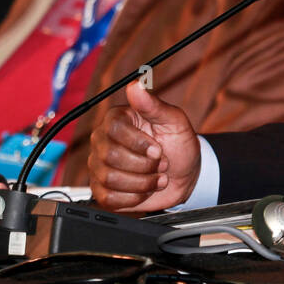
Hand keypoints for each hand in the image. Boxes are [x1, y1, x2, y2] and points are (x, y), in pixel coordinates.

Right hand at [88, 82, 200, 211]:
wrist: (184, 175)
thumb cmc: (179, 145)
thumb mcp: (174, 121)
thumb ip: (153, 105)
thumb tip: (135, 85)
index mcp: (117, 119)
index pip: (115, 129)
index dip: (139, 143)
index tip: (158, 149)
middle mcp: (103, 141)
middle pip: (111, 156)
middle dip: (144, 166)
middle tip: (161, 164)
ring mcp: (99, 166)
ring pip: (110, 178)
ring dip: (142, 183)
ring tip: (157, 178)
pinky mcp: (102, 189)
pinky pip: (109, 198)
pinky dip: (133, 198)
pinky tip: (145, 190)